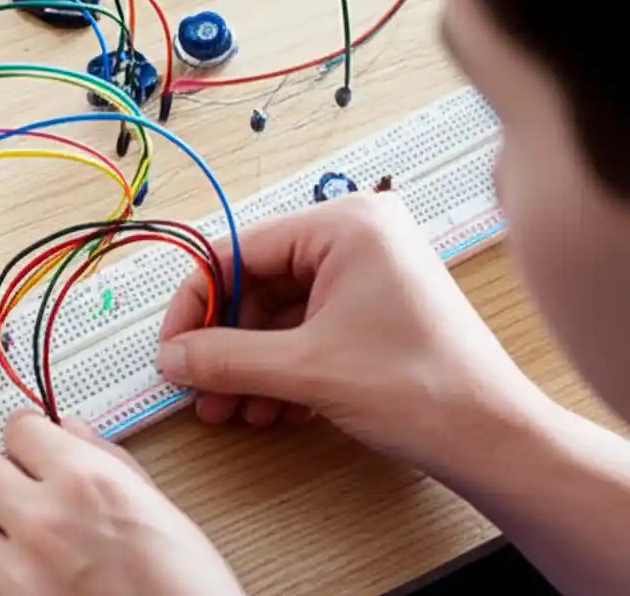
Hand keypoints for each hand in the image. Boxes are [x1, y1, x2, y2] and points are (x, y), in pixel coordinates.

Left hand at [0, 411, 242, 595]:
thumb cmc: (188, 588)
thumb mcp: (159, 508)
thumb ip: (105, 461)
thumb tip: (71, 433)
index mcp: (86, 482)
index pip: (19, 428)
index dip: (29, 436)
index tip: (35, 445)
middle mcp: (45, 519)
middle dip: (2, 478)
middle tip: (26, 492)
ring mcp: (21, 572)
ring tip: (29, 549)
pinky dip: (1, 583)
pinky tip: (35, 583)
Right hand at [157, 193, 548, 476]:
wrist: (493, 440)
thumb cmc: (423, 389)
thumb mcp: (305, 370)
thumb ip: (226, 358)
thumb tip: (172, 356)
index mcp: (345, 225)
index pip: (238, 251)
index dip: (196, 303)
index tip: (172, 347)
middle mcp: (357, 237)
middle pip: (256, 284)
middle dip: (225, 345)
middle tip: (200, 388)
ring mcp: (367, 273)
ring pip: (278, 314)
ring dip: (249, 365)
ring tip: (234, 409)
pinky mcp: (373, 309)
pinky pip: (305, 330)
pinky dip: (281, 369)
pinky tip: (270, 409)